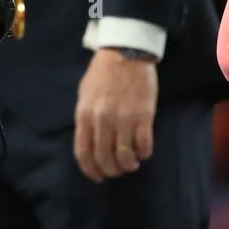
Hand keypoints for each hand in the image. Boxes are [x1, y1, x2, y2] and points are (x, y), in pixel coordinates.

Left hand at [73, 48, 157, 181]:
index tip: (99, 177)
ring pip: (124, 154)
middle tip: (117, 171)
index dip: (91, 170)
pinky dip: (144, 152)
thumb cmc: (104, 73)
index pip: (84, 153)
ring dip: (128, 164)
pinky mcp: (144, 114)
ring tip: (132, 163)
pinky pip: (144, 143)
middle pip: (104, 157)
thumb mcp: (85, 95)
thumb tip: (90, 141)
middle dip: (111, 170)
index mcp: (85, 115)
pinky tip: (144, 151)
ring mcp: (124, 118)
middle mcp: (102, 120)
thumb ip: (86, 118)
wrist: (126, 51)